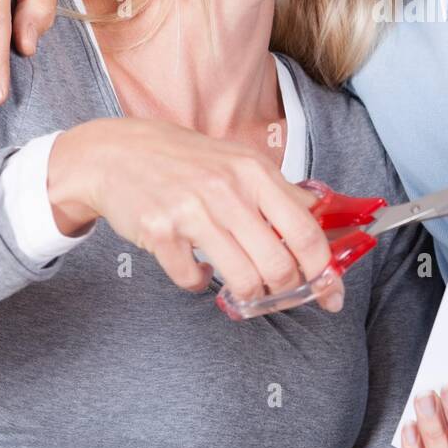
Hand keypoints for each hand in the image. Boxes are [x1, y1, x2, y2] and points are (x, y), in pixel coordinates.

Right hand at [48, 118, 340, 312]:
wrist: (117, 154)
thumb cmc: (185, 160)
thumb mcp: (238, 161)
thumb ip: (279, 189)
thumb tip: (320, 213)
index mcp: (254, 171)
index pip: (305, 230)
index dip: (323, 269)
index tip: (330, 291)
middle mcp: (227, 190)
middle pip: (278, 264)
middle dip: (285, 290)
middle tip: (279, 292)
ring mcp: (192, 212)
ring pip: (242, 279)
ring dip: (248, 293)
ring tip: (243, 286)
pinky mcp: (161, 233)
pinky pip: (193, 280)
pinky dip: (199, 283)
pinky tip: (197, 268)